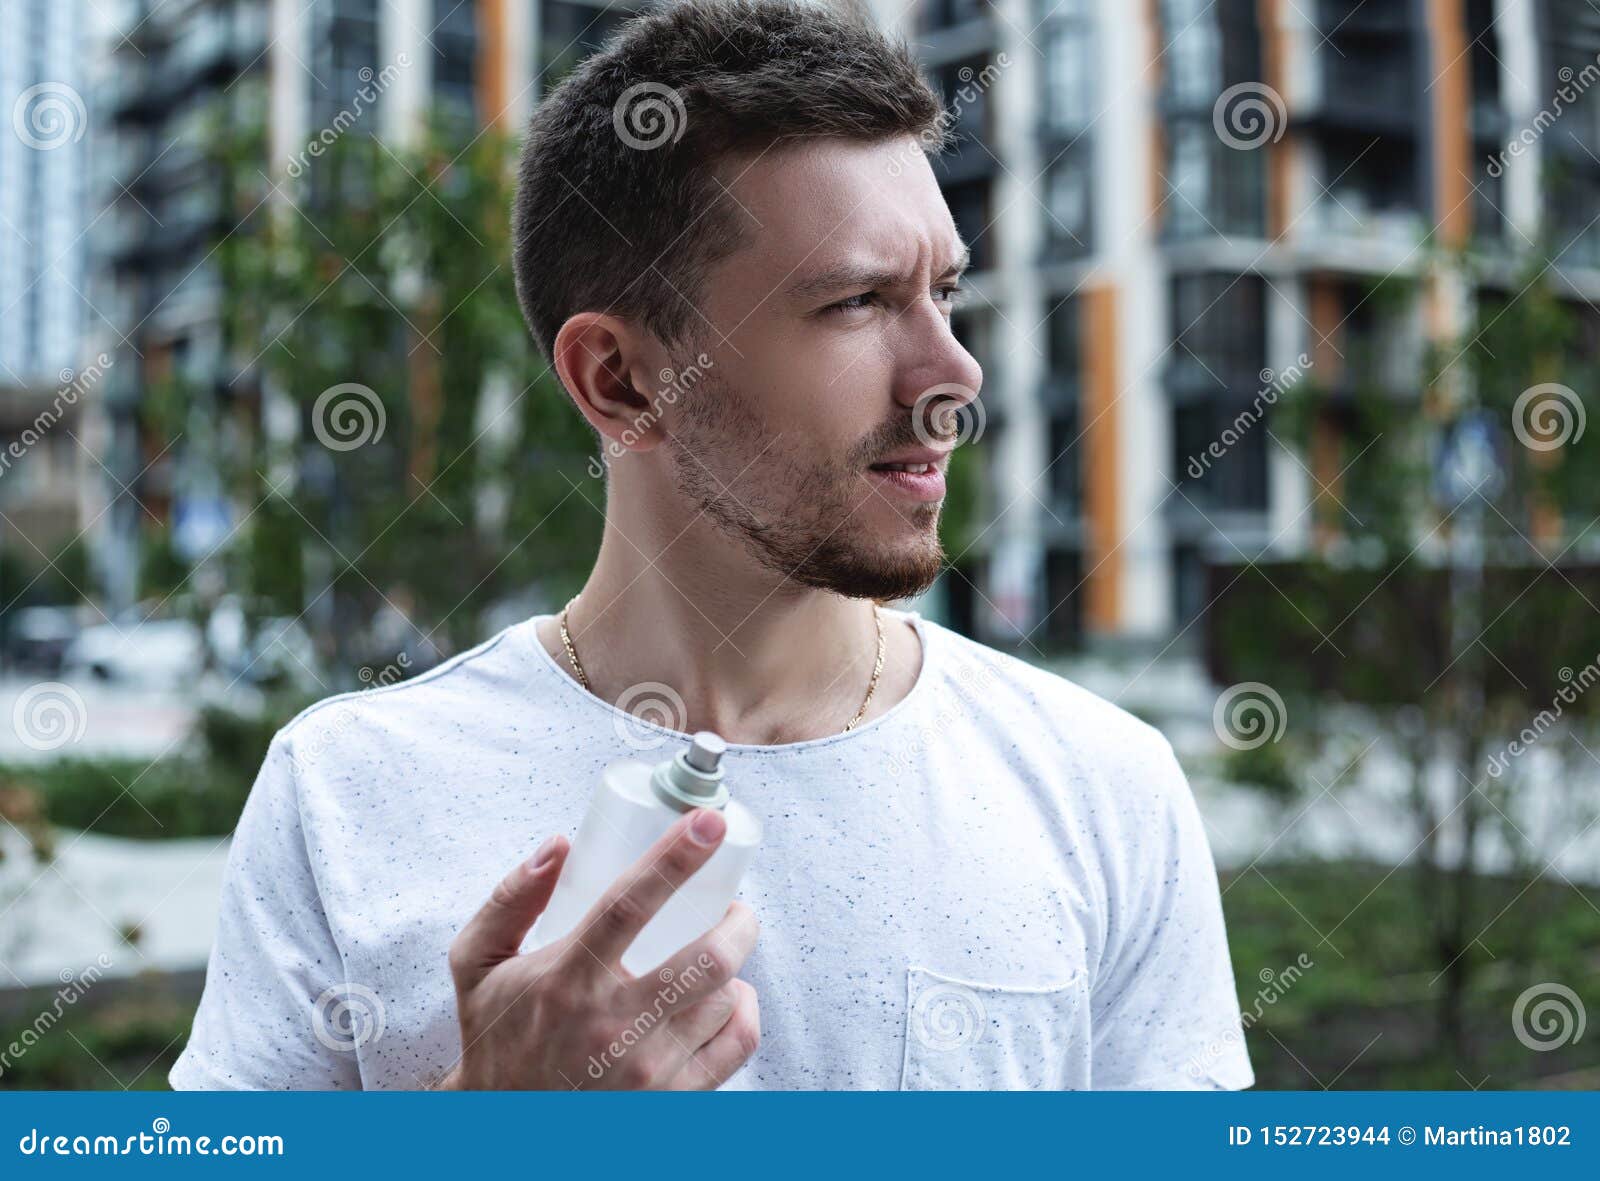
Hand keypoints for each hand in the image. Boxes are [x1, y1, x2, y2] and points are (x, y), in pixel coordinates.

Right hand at [437, 807, 759, 1089]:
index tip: (708, 823)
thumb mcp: (478, 962)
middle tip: (732, 908)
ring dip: (732, 967)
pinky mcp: (672, 1102)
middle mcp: (612, 1025)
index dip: (676, 856)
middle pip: (706, 959)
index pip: (631, 903)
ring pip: (725, 998)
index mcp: (566, 978)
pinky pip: (737, 1043)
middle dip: (738, 921)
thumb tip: (561, 844)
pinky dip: (743, 1011)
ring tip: (716, 957)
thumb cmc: (498, 1036)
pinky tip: (726, 1000)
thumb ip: (511, 898)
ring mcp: (647, 1069)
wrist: (500, 1129)